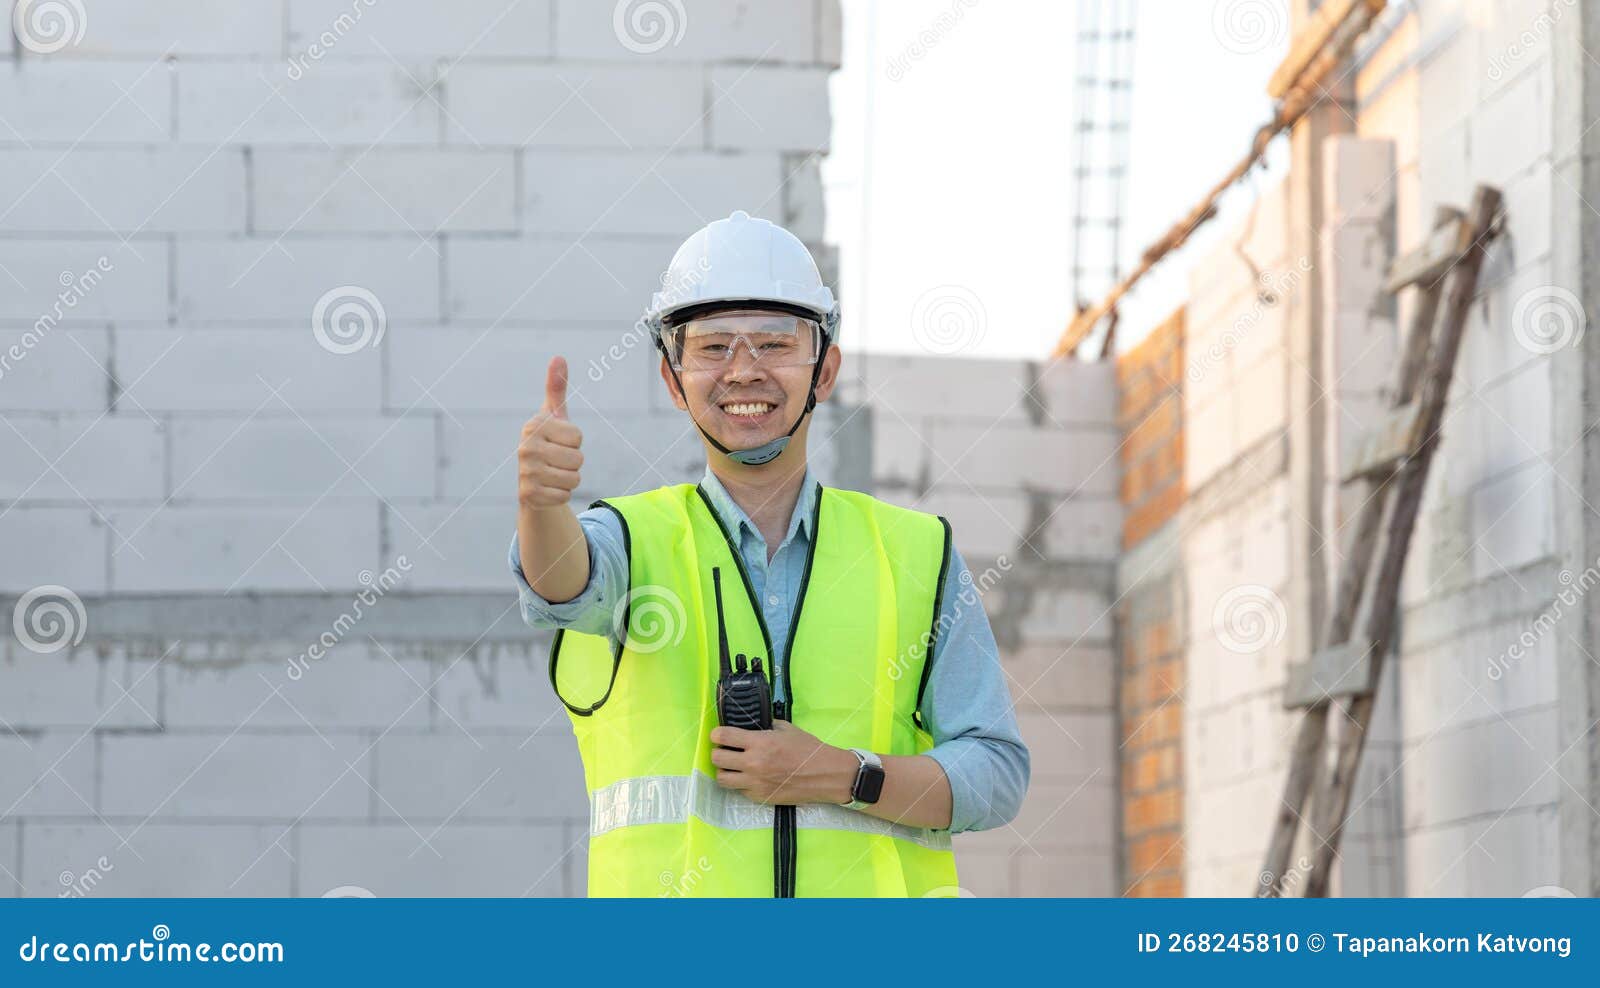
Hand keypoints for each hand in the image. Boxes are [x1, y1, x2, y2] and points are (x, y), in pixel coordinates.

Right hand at [517, 356, 584, 508]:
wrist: (531, 480)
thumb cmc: (548, 441)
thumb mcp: (554, 416)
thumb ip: (556, 388)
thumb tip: (558, 357)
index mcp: (533, 426)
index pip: (577, 436)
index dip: (574, 441)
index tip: (559, 441)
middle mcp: (525, 448)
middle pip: (578, 459)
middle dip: (574, 462)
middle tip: (557, 460)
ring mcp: (525, 473)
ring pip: (574, 479)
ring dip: (570, 479)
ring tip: (553, 473)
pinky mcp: (529, 495)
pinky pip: (565, 496)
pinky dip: (562, 494)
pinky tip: (548, 488)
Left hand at [709, 720, 857, 805]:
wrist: (824, 775)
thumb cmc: (808, 750)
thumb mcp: (787, 729)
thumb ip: (766, 726)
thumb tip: (751, 726)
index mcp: (759, 743)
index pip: (723, 736)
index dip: (717, 734)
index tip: (720, 735)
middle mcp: (753, 764)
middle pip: (717, 759)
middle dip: (718, 752)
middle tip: (726, 750)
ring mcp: (755, 783)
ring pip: (722, 779)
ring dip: (725, 771)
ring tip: (734, 767)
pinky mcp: (759, 797)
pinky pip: (739, 790)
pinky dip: (741, 784)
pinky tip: (751, 778)